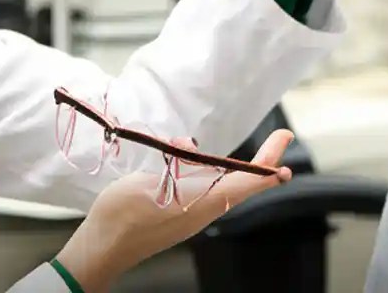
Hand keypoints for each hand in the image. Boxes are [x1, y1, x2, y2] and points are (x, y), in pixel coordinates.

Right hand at [53, 130, 295, 292]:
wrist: (102, 249)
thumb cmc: (122, 214)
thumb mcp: (148, 180)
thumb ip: (172, 162)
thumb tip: (187, 143)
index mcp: (201, 202)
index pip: (246, 182)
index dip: (268, 163)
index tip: (284, 141)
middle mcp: (203, 211)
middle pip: (242, 184)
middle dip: (262, 162)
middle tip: (279, 138)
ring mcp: (193, 217)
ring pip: (227, 189)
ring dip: (240, 169)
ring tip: (250, 153)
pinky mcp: (181, 218)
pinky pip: (209, 194)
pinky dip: (216, 176)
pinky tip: (199, 163)